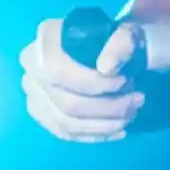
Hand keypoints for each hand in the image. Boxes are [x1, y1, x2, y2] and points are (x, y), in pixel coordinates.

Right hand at [19, 17, 146, 142]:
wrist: (108, 50)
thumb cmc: (115, 40)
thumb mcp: (125, 34)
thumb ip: (120, 45)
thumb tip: (107, 68)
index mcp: (46, 40)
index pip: (59, 72)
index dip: (93, 84)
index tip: (125, 82)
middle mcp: (31, 67)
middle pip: (66, 103)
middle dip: (107, 108)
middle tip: (137, 100)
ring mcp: (33, 93)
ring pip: (66, 123)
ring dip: (104, 125)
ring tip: (132, 114)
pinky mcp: (41, 113)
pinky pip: (65, 133)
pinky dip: (95, 134)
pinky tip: (119, 130)